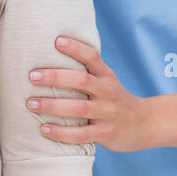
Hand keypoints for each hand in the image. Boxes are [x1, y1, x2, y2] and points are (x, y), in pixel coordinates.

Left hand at [26, 36, 149, 151]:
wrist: (146, 124)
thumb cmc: (116, 100)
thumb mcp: (108, 81)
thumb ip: (87, 71)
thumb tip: (52, 55)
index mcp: (107, 76)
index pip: (92, 57)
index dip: (75, 48)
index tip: (56, 40)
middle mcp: (108, 92)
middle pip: (81, 81)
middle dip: (55, 77)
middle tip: (32, 76)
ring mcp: (108, 113)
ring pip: (78, 108)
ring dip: (52, 106)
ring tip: (31, 103)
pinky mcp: (106, 133)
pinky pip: (81, 134)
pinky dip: (61, 133)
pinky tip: (44, 129)